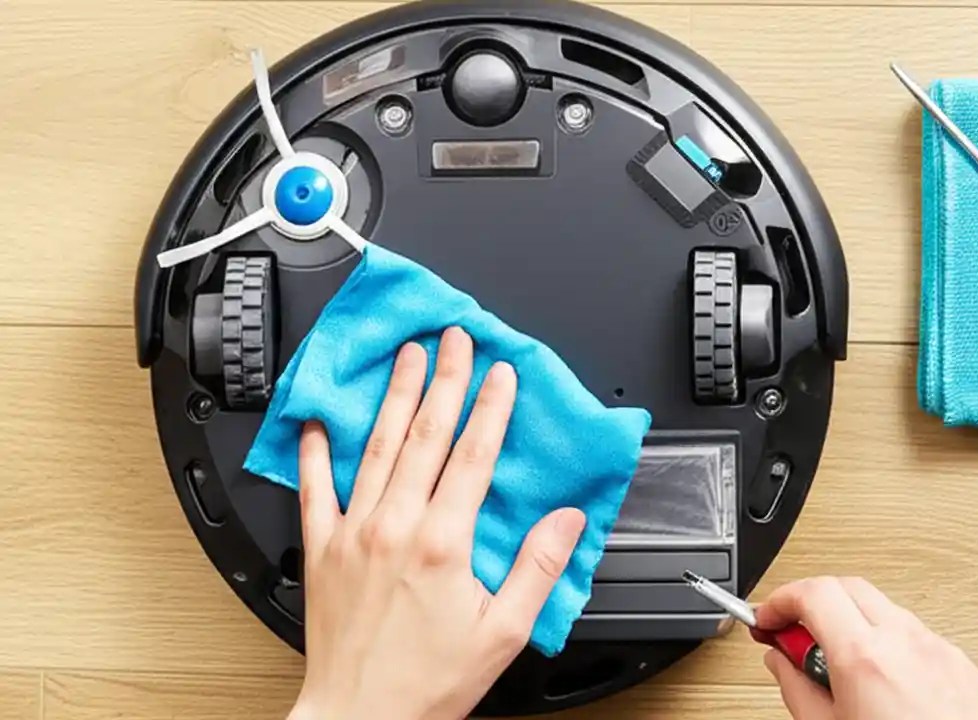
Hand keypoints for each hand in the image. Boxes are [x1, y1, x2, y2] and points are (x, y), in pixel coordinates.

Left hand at [288, 330, 586, 719]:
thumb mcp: (503, 633)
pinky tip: (321, 421)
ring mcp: (353, 534)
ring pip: (376, 449)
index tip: (500, 372)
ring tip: (404, 357)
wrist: (360, 719)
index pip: (472, 455)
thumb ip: (537, 569)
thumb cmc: (429, 682)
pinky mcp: (320, 550)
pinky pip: (314, 489)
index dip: (489, 407)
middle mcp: (394, 527)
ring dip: (393, 397)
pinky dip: (316, 451)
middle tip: (452, 339)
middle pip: (424, 436)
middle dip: (442, 380)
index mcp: (443, 544)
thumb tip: (565, 521)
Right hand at [756, 577, 977, 719]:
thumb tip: (780, 663)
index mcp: (865, 658)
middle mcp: (905, 643)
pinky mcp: (962, 665)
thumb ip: (797, 689)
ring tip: (837, 665)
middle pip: (847, 587)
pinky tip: (881, 680)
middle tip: (792, 633)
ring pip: (884, 609)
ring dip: (853, 621)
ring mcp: (939, 650)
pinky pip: (916, 636)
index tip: (768, 618)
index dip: (781, 599)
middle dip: (813, 602)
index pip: (813, 593)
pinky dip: (889, 644)